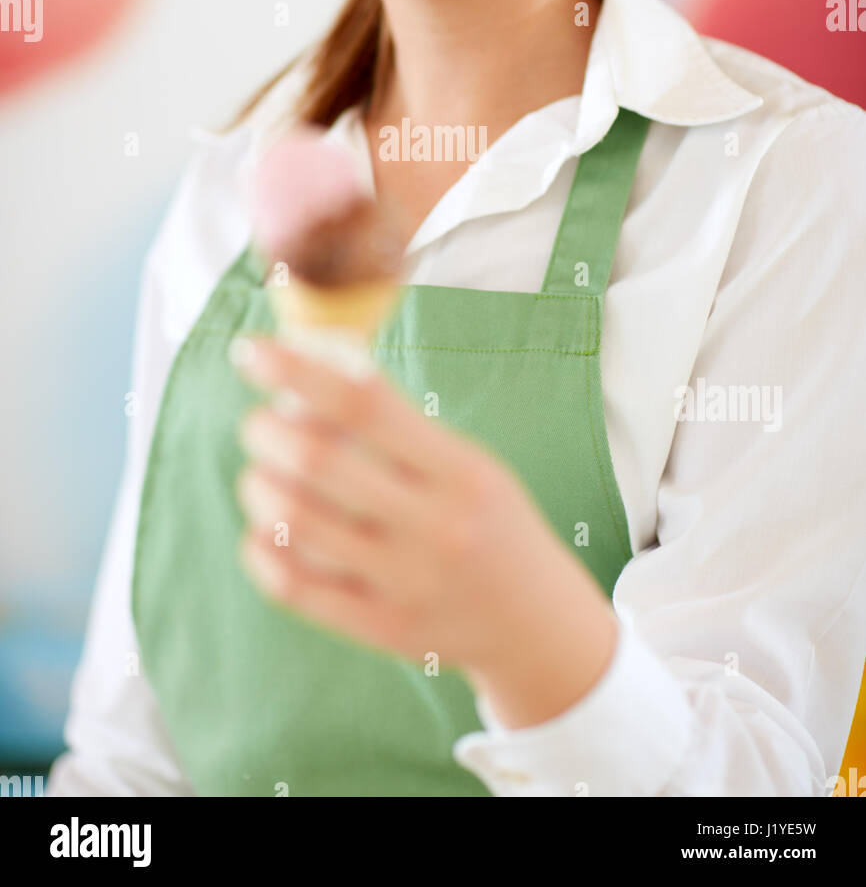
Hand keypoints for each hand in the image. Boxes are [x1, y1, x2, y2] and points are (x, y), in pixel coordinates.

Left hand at [229, 333, 619, 727]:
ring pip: (296, 522)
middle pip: (318, 461)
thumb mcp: (467, 463)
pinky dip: (261, 552)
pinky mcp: (384, 629)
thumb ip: (399, 427)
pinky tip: (260, 534)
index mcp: (459, 471)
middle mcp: (435, 526)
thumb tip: (313, 369)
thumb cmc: (489, 522)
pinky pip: (295, 589)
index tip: (251, 352)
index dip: (297, 371)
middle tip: (257, 423)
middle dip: (266, 431)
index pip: (363, 404)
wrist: (539, 624)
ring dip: (257, 486)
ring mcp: (408, 583)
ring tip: (259, 476)